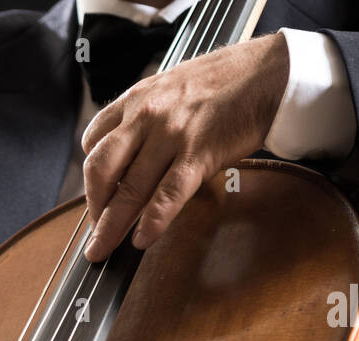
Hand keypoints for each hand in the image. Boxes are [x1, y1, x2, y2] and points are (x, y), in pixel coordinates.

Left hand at [80, 32, 288, 262]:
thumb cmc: (222, 83)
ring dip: (112, 226)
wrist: (267, 72)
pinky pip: (168, 194)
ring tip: (102, 250)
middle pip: (101, 170)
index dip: (91, 178)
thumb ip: (145, 119)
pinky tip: (142, 240)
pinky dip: (152, 221)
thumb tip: (131, 159)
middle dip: (94, 208)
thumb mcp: (169, 88)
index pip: (93, 142)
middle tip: (94, 234)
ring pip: (129, 188)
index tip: (96, 200)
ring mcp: (171, 135)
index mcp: (135, 100)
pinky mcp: (199, 153)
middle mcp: (146, 116)